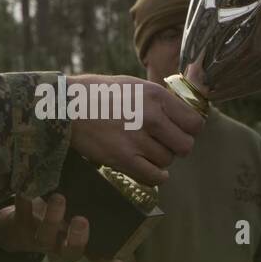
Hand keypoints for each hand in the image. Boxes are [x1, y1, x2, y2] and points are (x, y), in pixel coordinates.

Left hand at [0, 193, 126, 261]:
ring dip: (52, 218)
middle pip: (70, 251)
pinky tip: (28, 188)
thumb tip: (117, 187)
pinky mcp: (19, 223)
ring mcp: (37, 236)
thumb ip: (86, 206)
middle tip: (82, 220)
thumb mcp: (68, 216)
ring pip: (46, 235)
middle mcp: (57, 244)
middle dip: (78, 238)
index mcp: (72, 242)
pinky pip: (21, 213)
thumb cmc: (49, 218)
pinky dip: (24, 201)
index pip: (94, 256)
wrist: (13, 227)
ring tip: (58, 198)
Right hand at [65, 73, 203, 185]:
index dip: (188, 130)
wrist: (65, 105)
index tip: (178, 131)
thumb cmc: (97, 93)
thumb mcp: (132, 85)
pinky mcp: (122, 157)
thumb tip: (182, 116)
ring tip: (143, 150)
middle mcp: (149, 116)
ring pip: (167, 161)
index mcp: (154, 94)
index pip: (195, 122)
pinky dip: (154, 175)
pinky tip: (146, 166)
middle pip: (185, 145)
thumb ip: (158, 100)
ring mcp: (136, 138)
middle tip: (161, 143)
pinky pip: (154, 176)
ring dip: (158, 159)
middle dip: (176, 146)